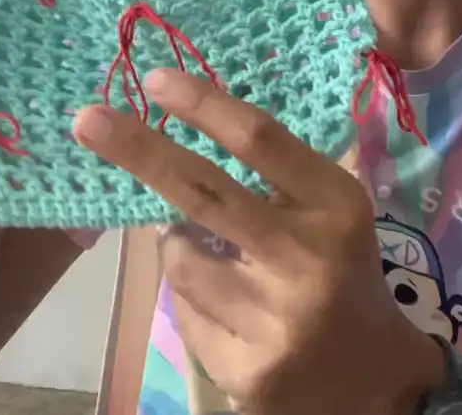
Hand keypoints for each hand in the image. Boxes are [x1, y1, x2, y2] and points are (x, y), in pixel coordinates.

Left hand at [73, 71, 443, 414]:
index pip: (260, 139)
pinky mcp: (246, 370)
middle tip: (88, 119)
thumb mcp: (330, 211)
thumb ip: (274, 177)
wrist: (373, 382)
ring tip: (222, 261)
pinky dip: (193, 300)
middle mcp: (305, 257)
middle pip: (203, 190)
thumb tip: (178, 136)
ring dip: (181, 247)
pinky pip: (184, 312)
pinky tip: (233, 312)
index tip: (154, 80)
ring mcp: (273, 319)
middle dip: (140, 150)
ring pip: (179, 257)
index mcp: (334, 204)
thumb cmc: (342, 272)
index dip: (203, 105)